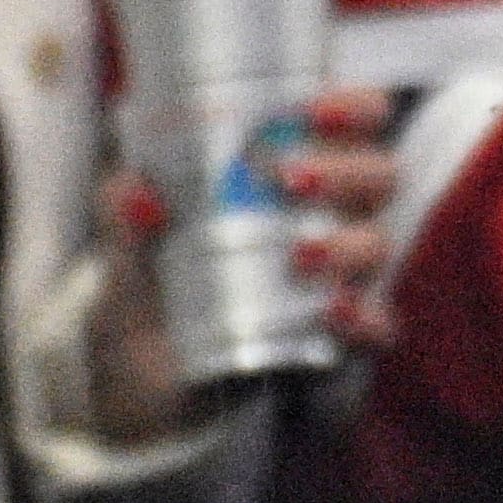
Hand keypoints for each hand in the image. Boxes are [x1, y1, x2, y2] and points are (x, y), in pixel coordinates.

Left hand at [85, 87, 404, 445]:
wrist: (144, 393)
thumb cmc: (149, 304)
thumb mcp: (126, 256)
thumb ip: (124, 216)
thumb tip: (138, 193)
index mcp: (289, 178)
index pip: (353, 126)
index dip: (353, 108)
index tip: (316, 109)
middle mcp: (325, 221)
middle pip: (377, 178)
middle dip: (345, 170)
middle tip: (290, 179)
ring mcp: (336, 280)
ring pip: (375, 245)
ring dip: (347, 242)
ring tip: (299, 253)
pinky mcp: (337, 342)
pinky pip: (375, 326)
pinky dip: (364, 317)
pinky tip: (334, 310)